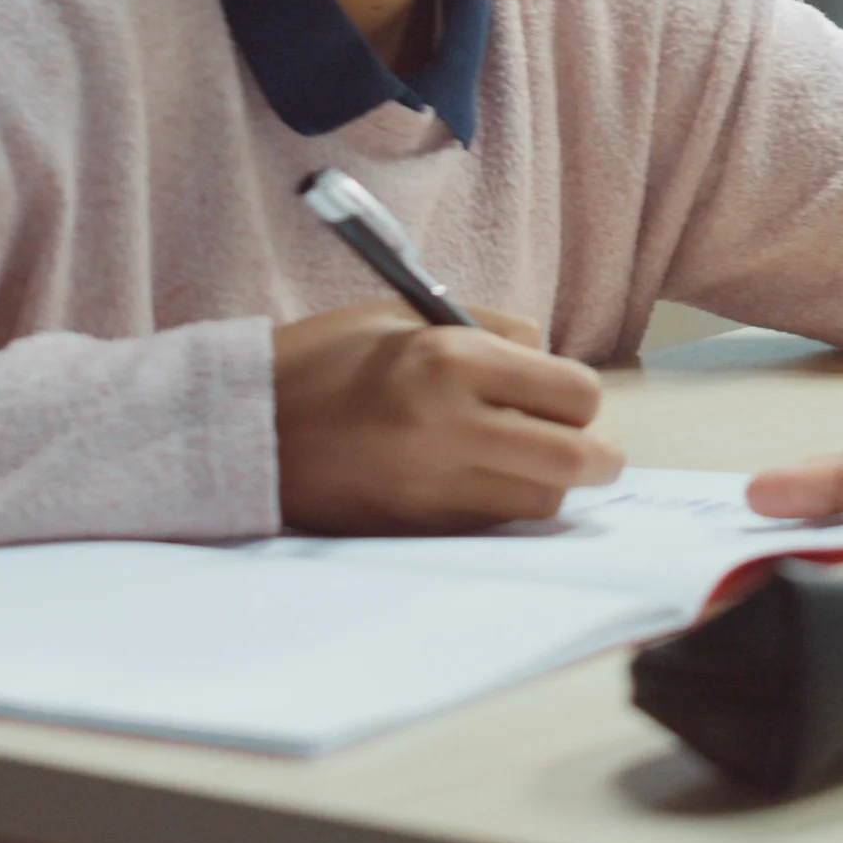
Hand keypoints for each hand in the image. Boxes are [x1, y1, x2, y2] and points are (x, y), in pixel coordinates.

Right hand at [270, 300, 622, 532]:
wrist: (243, 426)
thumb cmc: (326, 358)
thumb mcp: (410, 315)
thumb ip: (493, 332)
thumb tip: (552, 364)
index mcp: (451, 361)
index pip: (573, 393)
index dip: (581, 398)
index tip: (570, 396)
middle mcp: (451, 427)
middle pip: (574, 460)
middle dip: (599, 456)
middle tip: (597, 451)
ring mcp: (433, 486)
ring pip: (540, 502)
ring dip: (549, 483)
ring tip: (527, 462)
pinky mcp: (415, 528)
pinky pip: (492, 523)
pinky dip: (503, 505)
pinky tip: (480, 481)